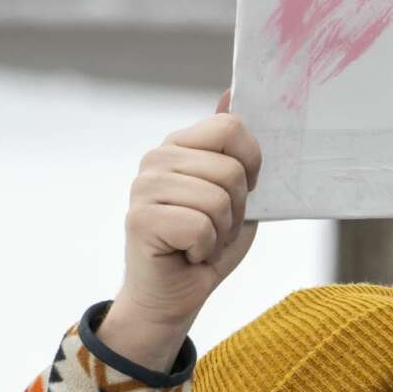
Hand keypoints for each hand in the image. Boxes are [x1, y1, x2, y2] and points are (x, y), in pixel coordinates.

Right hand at [96, 94, 262, 370]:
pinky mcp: (141, 219)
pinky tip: (186, 254)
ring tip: (200, 242)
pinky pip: (201, 226)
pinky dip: (205, 249)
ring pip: (219, 199)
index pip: (231, 127)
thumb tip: (231, 92)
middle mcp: (157, 159)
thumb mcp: (232, 195)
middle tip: (215, 228)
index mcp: (180, 145)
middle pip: (231, 169)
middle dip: (238, 209)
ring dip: (221, 232)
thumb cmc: (204, 247)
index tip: (244, 189)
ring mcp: (144, 187)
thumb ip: (234, 149)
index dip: (252, 163)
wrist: (171, 299)